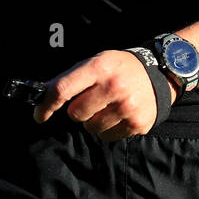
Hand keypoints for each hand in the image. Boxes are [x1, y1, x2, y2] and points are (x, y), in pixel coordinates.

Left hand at [33, 50, 177, 141]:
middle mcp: (113, 86)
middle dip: (77, 110)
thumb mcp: (96, 61)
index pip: (63, 89)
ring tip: (106, 106)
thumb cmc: (119, 68)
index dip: (47, 105)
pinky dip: (107, 129)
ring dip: (93, 121)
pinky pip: (107, 137)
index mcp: (99, 67)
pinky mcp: (137, 123)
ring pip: (91, 127)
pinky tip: (118, 114)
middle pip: (75, 113)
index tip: (39, 115)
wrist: (159, 73)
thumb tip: (42, 93)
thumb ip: (70, 78)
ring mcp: (127, 107)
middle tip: (90, 100)